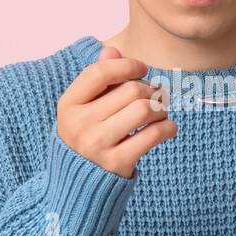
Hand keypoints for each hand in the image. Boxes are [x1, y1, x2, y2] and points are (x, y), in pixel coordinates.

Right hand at [57, 45, 176, 177]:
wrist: (78, 185)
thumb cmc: (86, 136)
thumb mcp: (82, 108)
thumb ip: (97, 79)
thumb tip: (112, 51)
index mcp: (68, 105)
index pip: (100, 72)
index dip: (126, 65)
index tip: (142, 68)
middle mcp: (80, 124)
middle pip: (130, 90)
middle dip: (150, 89)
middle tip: (155, 95)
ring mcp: (98, 145)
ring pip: (144, 110)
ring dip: (160, 108)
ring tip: (159, 112)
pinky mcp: (118, 163)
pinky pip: (154, 135)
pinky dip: (167, 127)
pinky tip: (166, 128)